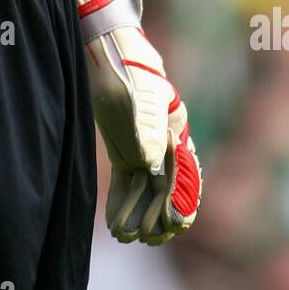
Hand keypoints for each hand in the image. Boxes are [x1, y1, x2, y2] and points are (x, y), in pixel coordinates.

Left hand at [74, 0, 201, 244]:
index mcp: (174, 128)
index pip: (185, 174)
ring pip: (146, 188)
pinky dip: (123, 202)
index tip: (173, 225)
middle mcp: (164, 140)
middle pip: (167, 186)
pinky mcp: (124, 148)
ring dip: (138, 214)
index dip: (182, 201)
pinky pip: (128, 181)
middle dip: (158, 215)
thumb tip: (150, 163)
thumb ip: (144, 129)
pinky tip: (115, 224)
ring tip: (126, 238)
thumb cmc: (122, 70)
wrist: (103, 50)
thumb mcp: (134, 98)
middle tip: (147, 239)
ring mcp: (144, 145)